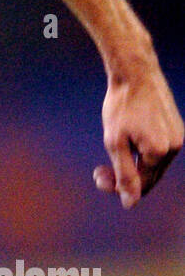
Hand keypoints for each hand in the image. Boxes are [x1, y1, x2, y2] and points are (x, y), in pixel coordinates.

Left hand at [94, 60, 182, 207]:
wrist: (135, 72)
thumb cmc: (122, 104)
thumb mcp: (115, 142)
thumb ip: (124, 174)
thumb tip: (131, 203)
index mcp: (160, 151)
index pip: (141, 184)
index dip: (118, 186)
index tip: (98, 176)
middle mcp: (175, 146)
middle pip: (149, 176)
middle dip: (124, 177)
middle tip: (100, 171)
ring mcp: (178, 137)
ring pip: (153, 163)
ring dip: (132, 164)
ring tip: (113, 151)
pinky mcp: (176, 128)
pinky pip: (158, 150)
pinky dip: (141, 152)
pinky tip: (127, 140)